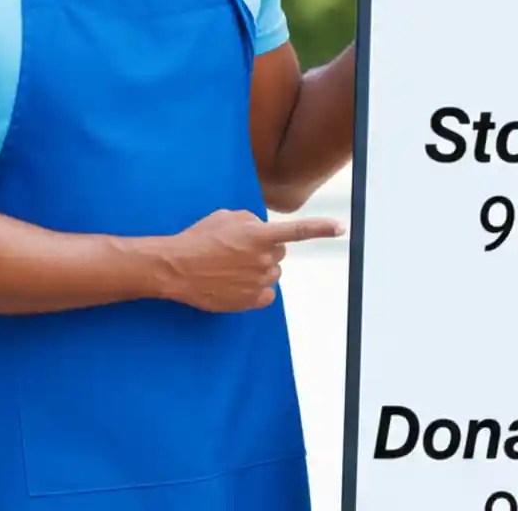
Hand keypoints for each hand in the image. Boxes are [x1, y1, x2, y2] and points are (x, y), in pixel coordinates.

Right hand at [159, 209, 344, 312]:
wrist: (176, 268)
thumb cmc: (198, 239)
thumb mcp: (226, 217)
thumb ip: (252, 220)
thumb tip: (263, 230)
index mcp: (259, 235)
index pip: (298, 231)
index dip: (321, 228)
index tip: (341, 227)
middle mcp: (264, 259)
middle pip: (279, 253)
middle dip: (264, 250)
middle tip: (237, 250)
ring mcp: (259, 282)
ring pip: (271, 272)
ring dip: (258, 268)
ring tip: (229, 266)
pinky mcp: (251, 301)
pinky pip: (266, 293)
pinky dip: (256, 289)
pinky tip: (235, 283)